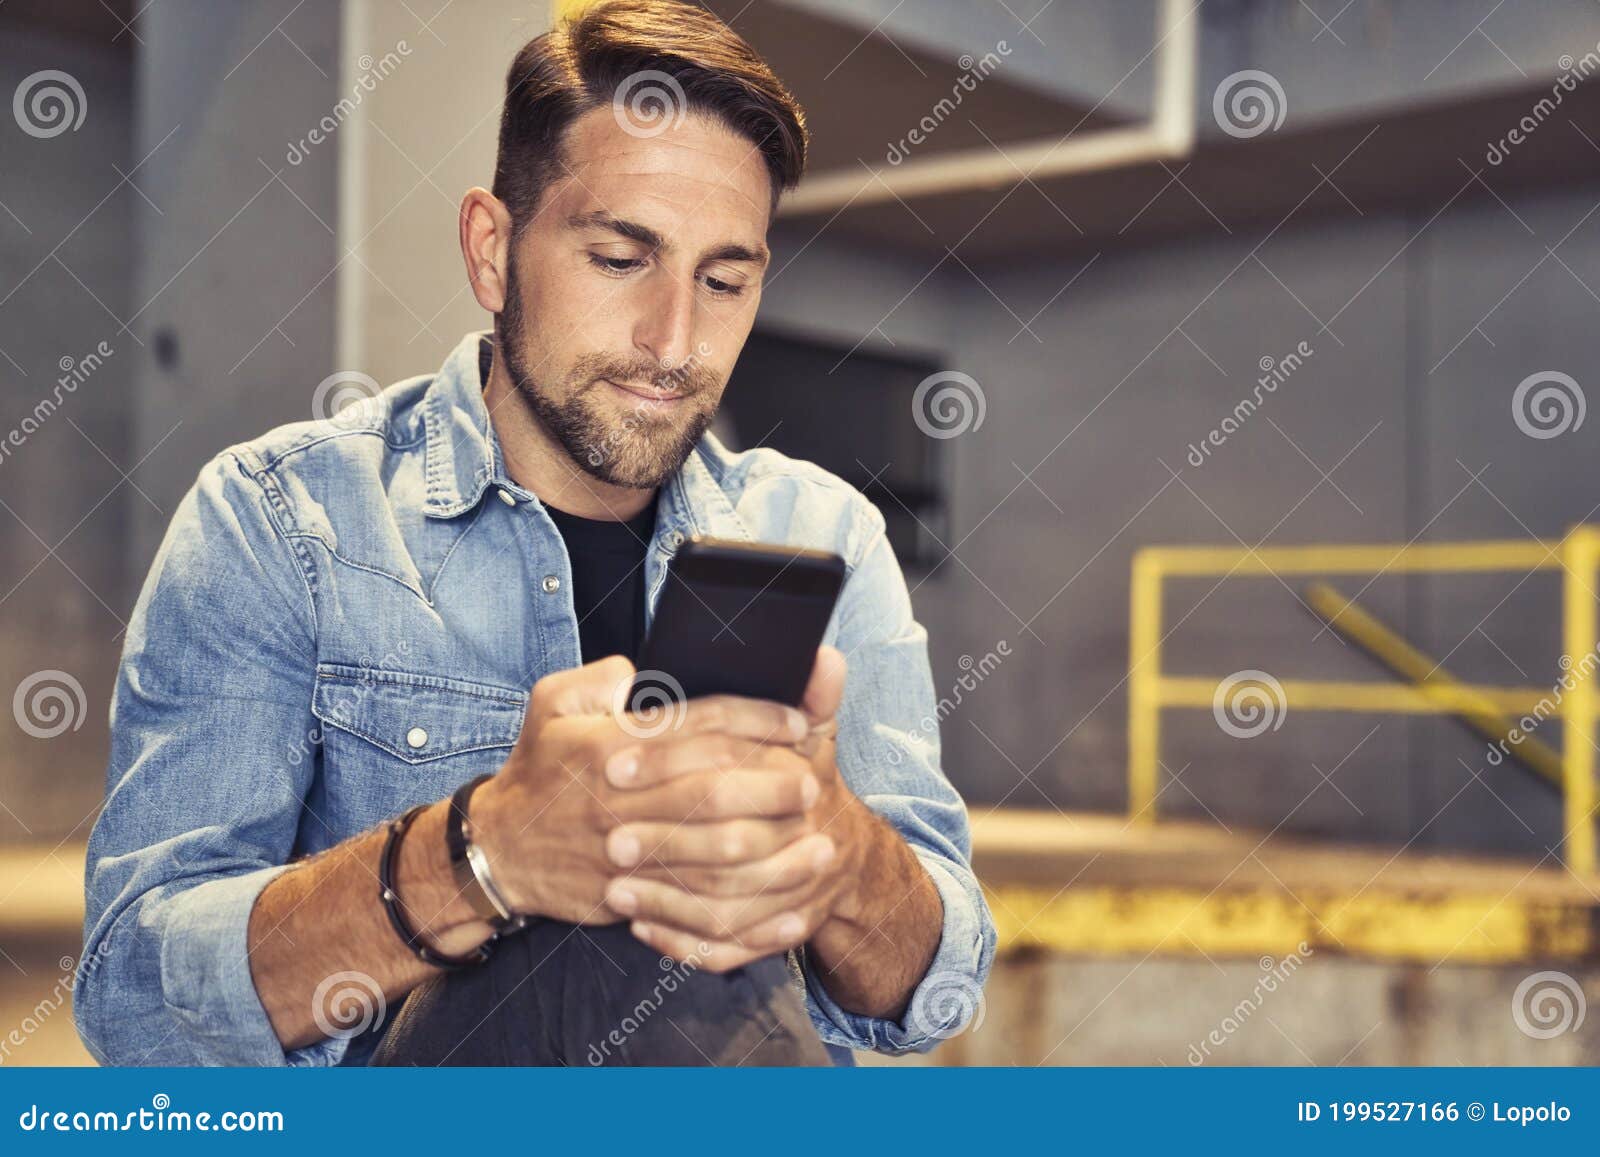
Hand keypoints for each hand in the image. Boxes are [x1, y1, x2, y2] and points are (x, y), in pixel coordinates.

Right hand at [470, 655, 816, 925]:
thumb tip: (644, 671)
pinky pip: (698, 907)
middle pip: (713, 790)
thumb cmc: (537, 769)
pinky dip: (746, 911)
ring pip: (711, 854)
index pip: (699, 725)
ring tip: (818, 845)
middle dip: (771, 787)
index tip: (797, 722)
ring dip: (772, 853)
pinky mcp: (630, 894)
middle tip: (814, 784)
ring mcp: (625, 852)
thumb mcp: (550, 703)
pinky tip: (785, 908)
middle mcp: (621, 798)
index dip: (755, 720)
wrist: (499, 850)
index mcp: (612, 744)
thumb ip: (600, 677)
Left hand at [604, 647, 878, 971]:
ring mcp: (797, 889)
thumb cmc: (806, 783)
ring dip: (666, 898)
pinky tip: (641, 927)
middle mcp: (808, 834)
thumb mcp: (814, 732)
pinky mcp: (781, 929)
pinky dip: (684, 942)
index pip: (731, 757)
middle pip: (730, 839)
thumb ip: (810, 693)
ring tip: (613, 889)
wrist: (846, 859)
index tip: (614, 764)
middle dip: (665, 840)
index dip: (670, 756)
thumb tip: (822, 656)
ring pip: (726, 903)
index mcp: (802, 773)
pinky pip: (730, 945)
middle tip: (608, 838)